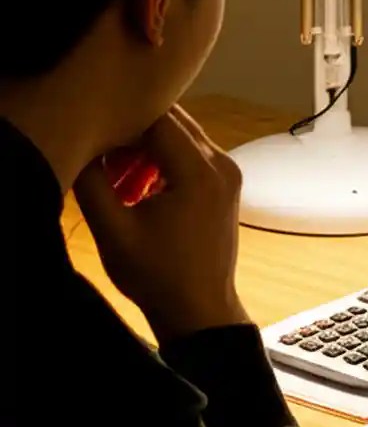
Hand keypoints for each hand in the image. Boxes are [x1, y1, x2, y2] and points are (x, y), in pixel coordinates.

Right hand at [75, 106, 249, 340]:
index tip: (95, 144)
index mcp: (201, 172)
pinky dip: (161, 161)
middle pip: (172, 121)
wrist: (199, 309)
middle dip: (133, 133)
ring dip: (145, 148)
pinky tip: (137, 188)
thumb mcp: (112, 227)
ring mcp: (228, 173)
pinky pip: (190, 154)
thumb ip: (91, 178)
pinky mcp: (225, 184)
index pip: (156, 117)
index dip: (120, 122)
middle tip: (104, 161)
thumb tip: (81, 141)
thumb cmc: (156, 274)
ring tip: (118, 179)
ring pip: (180, 137)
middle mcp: (223, 164)